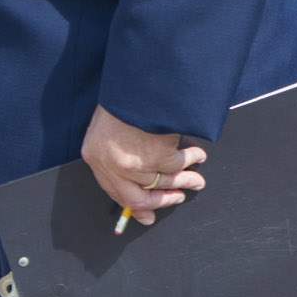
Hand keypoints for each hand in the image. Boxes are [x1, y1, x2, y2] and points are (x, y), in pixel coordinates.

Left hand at [80, 103, 206, 227]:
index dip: (135, 207)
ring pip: (165, 182)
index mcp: (97, 158)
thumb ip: (114, 148)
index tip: (147, 216)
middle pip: (140, 198)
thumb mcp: (107, 125)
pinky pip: (180, 165)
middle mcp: (115, 167)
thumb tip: (135, 172)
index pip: (115, 192)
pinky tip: (199, 156)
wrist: (139, 81)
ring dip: (185, 181)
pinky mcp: (159, 156)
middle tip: (177, 197)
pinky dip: (193, 160)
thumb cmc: (124, 98)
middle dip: (162, 201)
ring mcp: (137, 165)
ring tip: (197, 181)